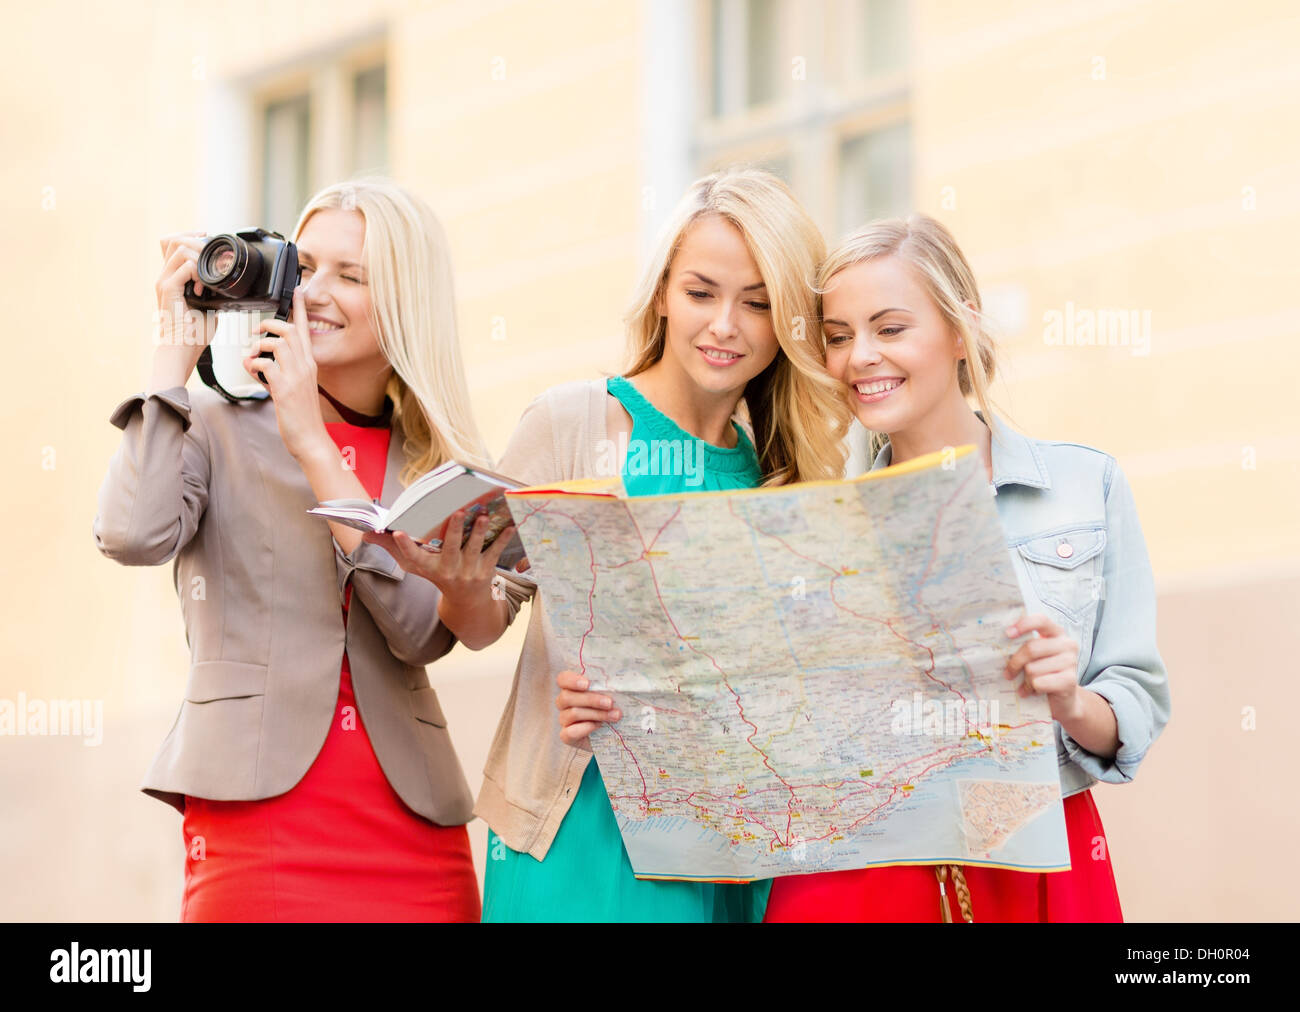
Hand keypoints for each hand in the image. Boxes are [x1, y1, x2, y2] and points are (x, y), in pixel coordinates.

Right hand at [151, 231, 216, 385]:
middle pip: (173, 240)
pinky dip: (199, 272)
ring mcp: (164, 282)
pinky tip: (204, 287)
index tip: (207, 239)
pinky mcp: (168, 289)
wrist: (182, 350)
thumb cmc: (194, 334)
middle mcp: (164, 277)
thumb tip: (227, 287)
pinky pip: (185, 266)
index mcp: (171, 279)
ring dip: (199, 255)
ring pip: (179, 247)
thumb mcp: (209, 307)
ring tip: (209, 276)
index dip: (190, 237)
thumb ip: (213, 293)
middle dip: (196, 239)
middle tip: (212, 251)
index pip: (173, 245)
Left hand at [243, 286, 327, 461]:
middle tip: (256, 333)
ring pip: (277, 343)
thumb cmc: (301, 415)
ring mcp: (296, 376)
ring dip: (258, 346)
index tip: (297, 290)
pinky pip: (265, 364)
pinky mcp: (284, 388)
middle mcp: (305, 366)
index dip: (300, 308)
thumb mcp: (296, 387)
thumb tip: (258, 361)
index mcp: (309, 364)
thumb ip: (281, 370)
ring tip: (252, 358)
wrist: (310, 439)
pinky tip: (252, 372)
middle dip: (268, 326)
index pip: (305, 329)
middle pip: (289, 330)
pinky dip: (253, 364)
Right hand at [362, 511, 518, 604]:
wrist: (467, 603)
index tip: (397, 532)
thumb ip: (392, 547)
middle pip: (450, 549)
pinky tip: (510, 525)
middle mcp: (447, 571)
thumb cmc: (437, 574)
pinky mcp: (486, 571)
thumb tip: (365, 534)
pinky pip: (495, 553)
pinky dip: (503, 539)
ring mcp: (468, 572)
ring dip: (479, 532)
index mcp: (428, 567)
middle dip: (455, 530)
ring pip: (474, 550)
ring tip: (483, 515)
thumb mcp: (415, 565)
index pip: (412, 557)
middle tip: (458, 511)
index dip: (403, 545)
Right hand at [556, 668, 620, 746]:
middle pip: (567, 697)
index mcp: (572, 687)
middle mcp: (564, 702)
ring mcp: (564, 719)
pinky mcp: (567, 736)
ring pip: (573, 713)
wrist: (613, 733)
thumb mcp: (614, 693)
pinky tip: (599, 726)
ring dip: (596, 714)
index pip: (563, 679)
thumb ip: (613, 685)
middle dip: (590, 699)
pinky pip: (569, 732)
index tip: (587, 684)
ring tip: (615, 716)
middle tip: (610, 703)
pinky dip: (585, 729)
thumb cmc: (612, 706)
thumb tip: (628, 676)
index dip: (571, 680)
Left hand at [1004, 613, 1082, 722]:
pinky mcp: (1070, 680)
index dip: (1024, 624)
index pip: (1041, 620)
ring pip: (1033, 669)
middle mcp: (1067, 644)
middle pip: (1031, 648)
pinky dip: (1032, 690)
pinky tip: (1034, 692)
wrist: (1064, 700)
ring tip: (1027, 685)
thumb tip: (998, 645)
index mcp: (1056, 633)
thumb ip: (1024, 646)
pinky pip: (1039, 683)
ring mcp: (1071, 661)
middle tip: (1008, 674)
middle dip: (1014, 663)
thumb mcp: (1035, 657)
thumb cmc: (1044, 674)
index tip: (1008, 633)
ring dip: (1025, 680)